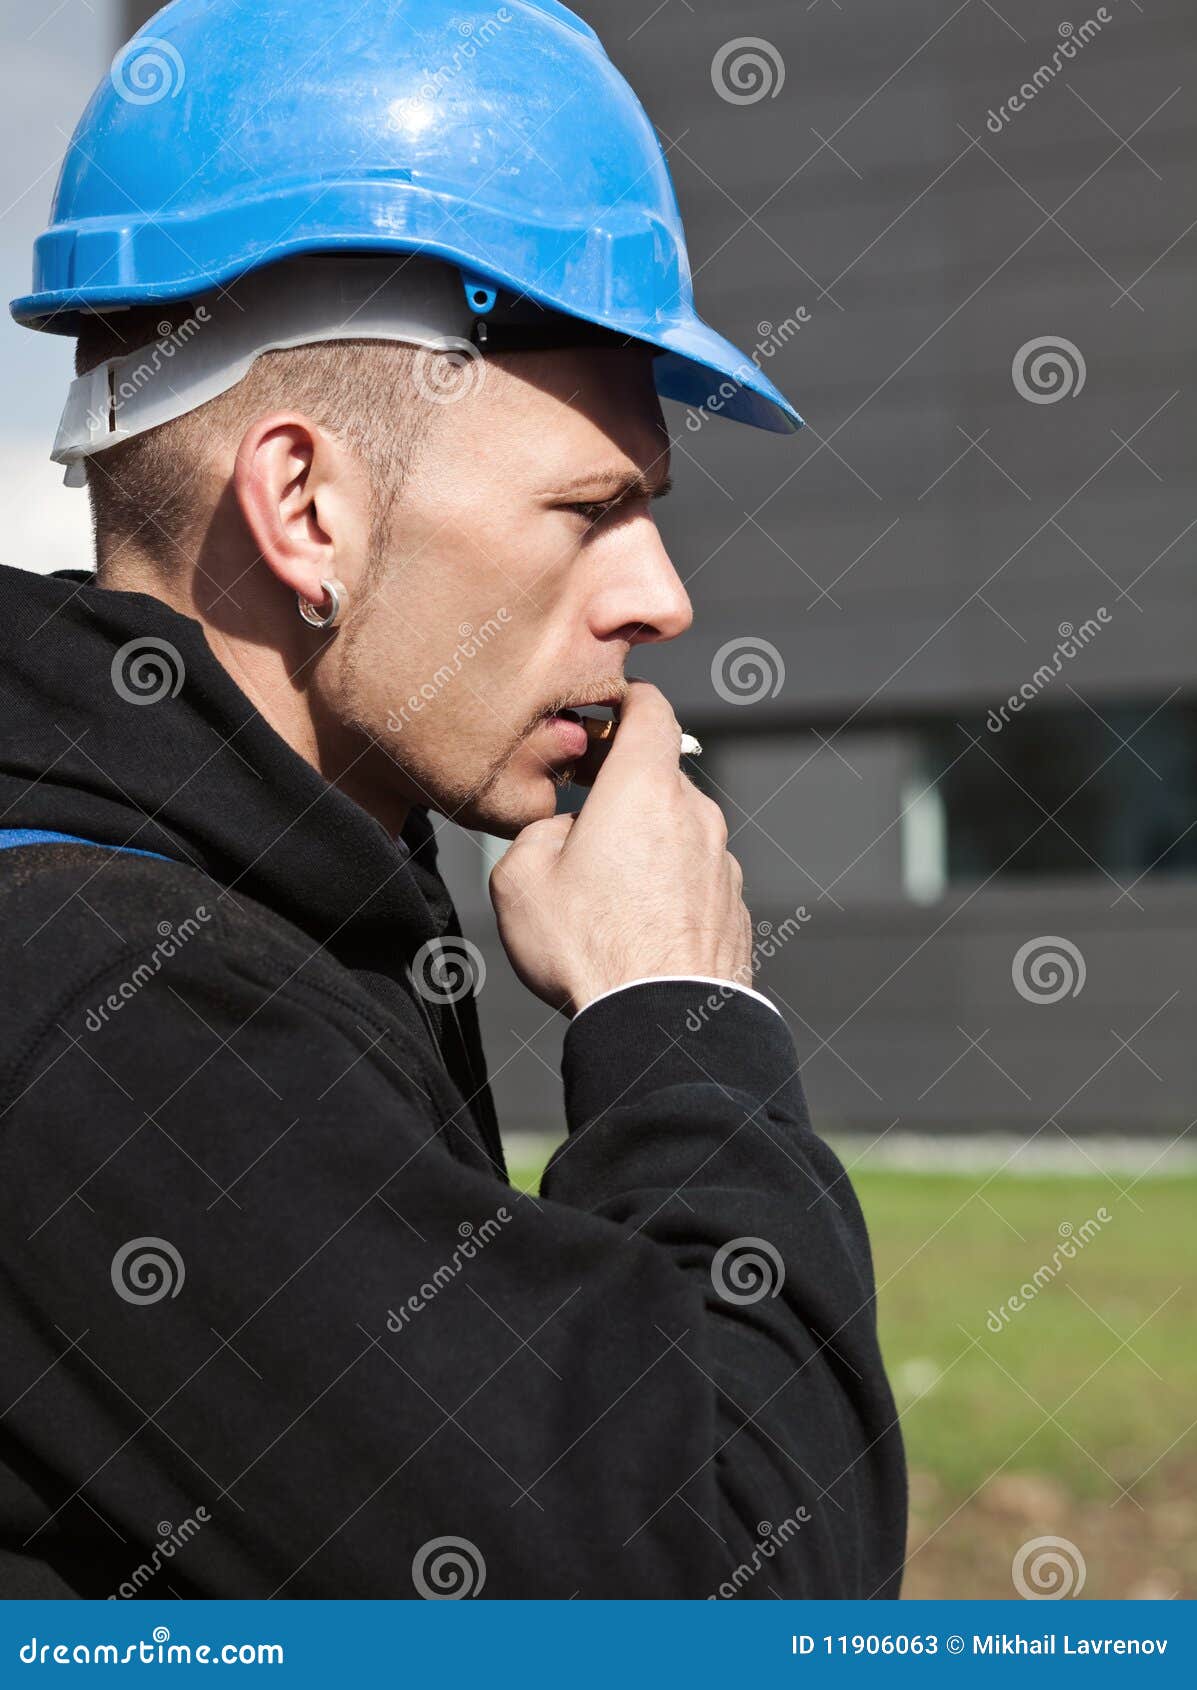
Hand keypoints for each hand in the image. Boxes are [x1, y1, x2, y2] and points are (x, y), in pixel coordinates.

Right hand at [489, 682, 752, 1013]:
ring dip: (647, 850)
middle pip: (659, 781)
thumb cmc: (590, 949)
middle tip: (583, 833)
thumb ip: (536, 832)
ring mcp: (721, 863)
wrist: (659, 1024)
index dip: (629, 701)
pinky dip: (670, 891)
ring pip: (679, 834)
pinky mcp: (734, 908)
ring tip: (606, 901)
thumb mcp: (518, 879)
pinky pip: (696, 881)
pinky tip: (638, 931)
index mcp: (643, 789)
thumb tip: (563, 832)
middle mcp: (694, 815)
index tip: (610, 711)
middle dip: (623, 797)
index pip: (652, 710)